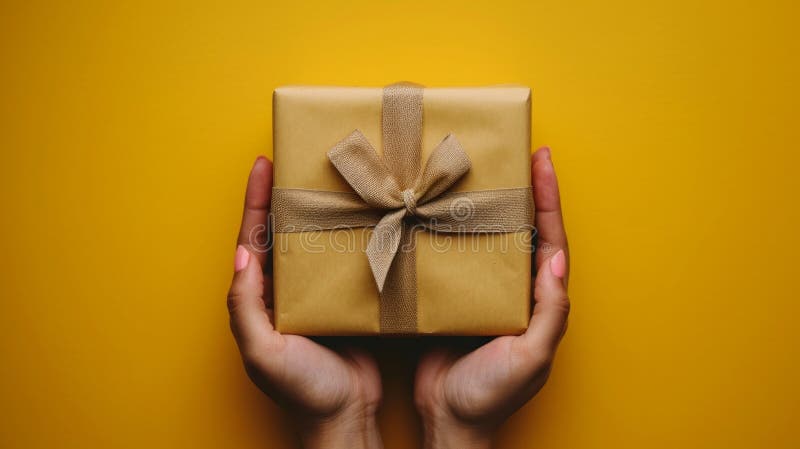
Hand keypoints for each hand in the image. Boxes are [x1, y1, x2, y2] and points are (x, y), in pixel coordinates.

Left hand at [227, 156, 382, 448]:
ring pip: (311, 242)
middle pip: (280, 231)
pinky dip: (346, 237)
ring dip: (317, 212)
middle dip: (285, 196)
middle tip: (300, 160)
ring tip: (330, 180)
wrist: (346, 415)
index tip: (264, 164)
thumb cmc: (303, 390)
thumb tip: (242, 255)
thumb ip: (246, 307)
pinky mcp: (343, 299)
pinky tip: (360, 218)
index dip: (256, 199)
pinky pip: (341, 260)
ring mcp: (313, 293)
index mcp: (259, 296)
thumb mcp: (264, 351)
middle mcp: (283, 290)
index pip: (252, 237)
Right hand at [414, 147, 569, 448]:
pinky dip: (456, 231)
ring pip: (491, 238)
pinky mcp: (456, 297)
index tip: (541, 160)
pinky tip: (442, 212)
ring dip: (489, 206)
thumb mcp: (530, 357)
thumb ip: (550, 313)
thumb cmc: (491, 394)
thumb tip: (556, 262)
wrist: (448, 419)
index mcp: (540, 299)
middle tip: (512, 153)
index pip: (550, 238)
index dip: (548, 198)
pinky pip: (459, 256)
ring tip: (478, 172)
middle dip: (524, 191)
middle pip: (524, 230)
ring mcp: (486, 292)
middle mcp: (516, 290)